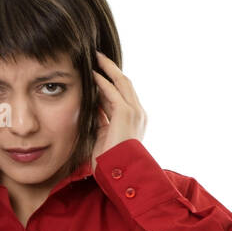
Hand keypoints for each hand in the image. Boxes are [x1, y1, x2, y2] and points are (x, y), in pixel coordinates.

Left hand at [90, 51, 146, 171]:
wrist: (121, 174)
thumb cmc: (112, 162)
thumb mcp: (105, 136)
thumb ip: (102, 120)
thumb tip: (94, 107)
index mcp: (135, 120)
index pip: (123, 94)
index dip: (111, 82)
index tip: (99, 71)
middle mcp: (138, 113)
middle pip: (125, 83)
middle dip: (111, 69)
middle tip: (98, 57)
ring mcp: (134, 112)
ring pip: (121, 82)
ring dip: (108, 69)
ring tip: (96, 58)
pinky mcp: (126, 113)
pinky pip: (112, 91)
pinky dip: (103, 81)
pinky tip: (93, 74)